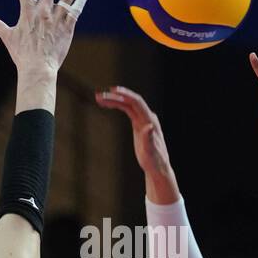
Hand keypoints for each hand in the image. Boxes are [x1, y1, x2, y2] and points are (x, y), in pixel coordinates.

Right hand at [94, 86, 177, 202]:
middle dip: (115, 97)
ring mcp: (143, 120)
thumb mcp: (150, 152)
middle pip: (130, 101)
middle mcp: (147, 117)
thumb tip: (148, 127)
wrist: (158, 167)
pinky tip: (108, 105)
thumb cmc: (154, 161)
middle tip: (99, 96)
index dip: (125, 95)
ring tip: (99, 99)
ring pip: (127, 105)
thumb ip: (149, 139)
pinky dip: (117, 106)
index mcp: (150, 121)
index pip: (137, 103)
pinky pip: (127, 110)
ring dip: (114, 100)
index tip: (112, 91)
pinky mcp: (138, 124)